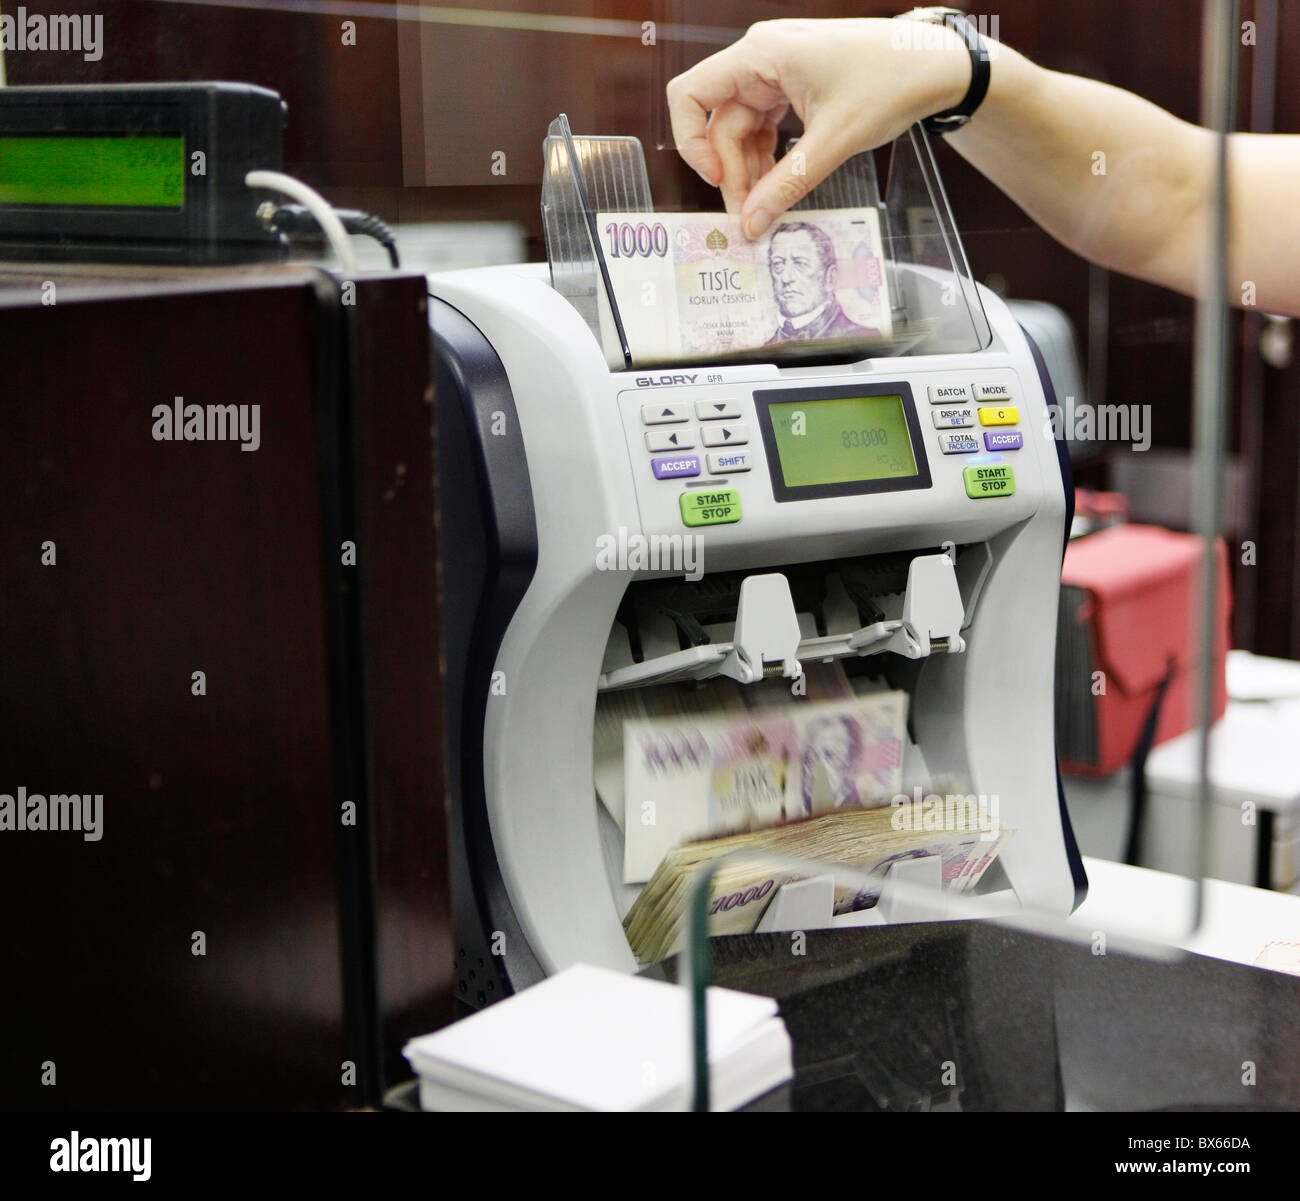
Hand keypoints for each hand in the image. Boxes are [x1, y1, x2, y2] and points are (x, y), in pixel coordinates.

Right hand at [666, 18, 970, 237]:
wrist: (934, 63)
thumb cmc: (890, 83)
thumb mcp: (835, 141)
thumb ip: (788, 184)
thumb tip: (751, 224)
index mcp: (762, 54)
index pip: (691, 94)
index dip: (692, 142)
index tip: (718, 180)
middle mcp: (760, 58)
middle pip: (718, 122)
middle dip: (730, 171)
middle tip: (749, 217)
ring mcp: (774, 72)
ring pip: (739, 129)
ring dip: (747, 171)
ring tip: (763, 209)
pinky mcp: (789, 86)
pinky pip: (761, 127)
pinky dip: (765, 159)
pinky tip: (776, 186)